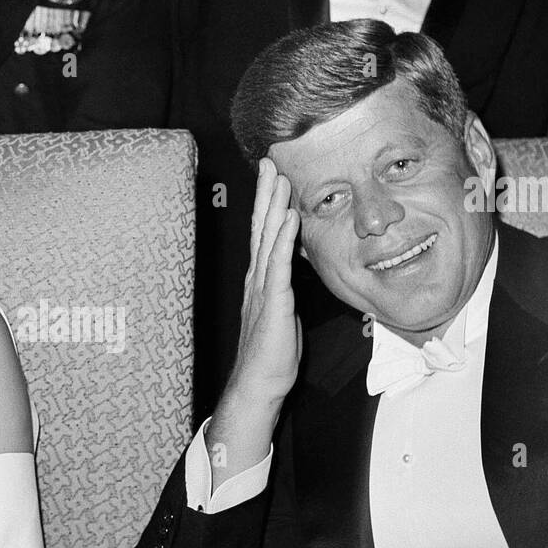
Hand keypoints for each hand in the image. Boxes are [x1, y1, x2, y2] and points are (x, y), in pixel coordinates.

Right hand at [227, 157, 302, 408]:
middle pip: (261, 229)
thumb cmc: (271, 357)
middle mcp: (257, 279)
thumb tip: (290, 282)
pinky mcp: (273, 301)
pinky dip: (283, 239)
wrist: (258, 385)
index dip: (268, 207)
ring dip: (273, 207)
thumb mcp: (283, 317)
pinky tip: (288, 217)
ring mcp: (262, 289)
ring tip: (278, 178)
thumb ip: (285, 294)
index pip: (264, 237)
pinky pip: (278, 265)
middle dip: (265, 195)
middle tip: (268, 163)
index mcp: (261, 282)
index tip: (272, 179)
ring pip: (267, 239)